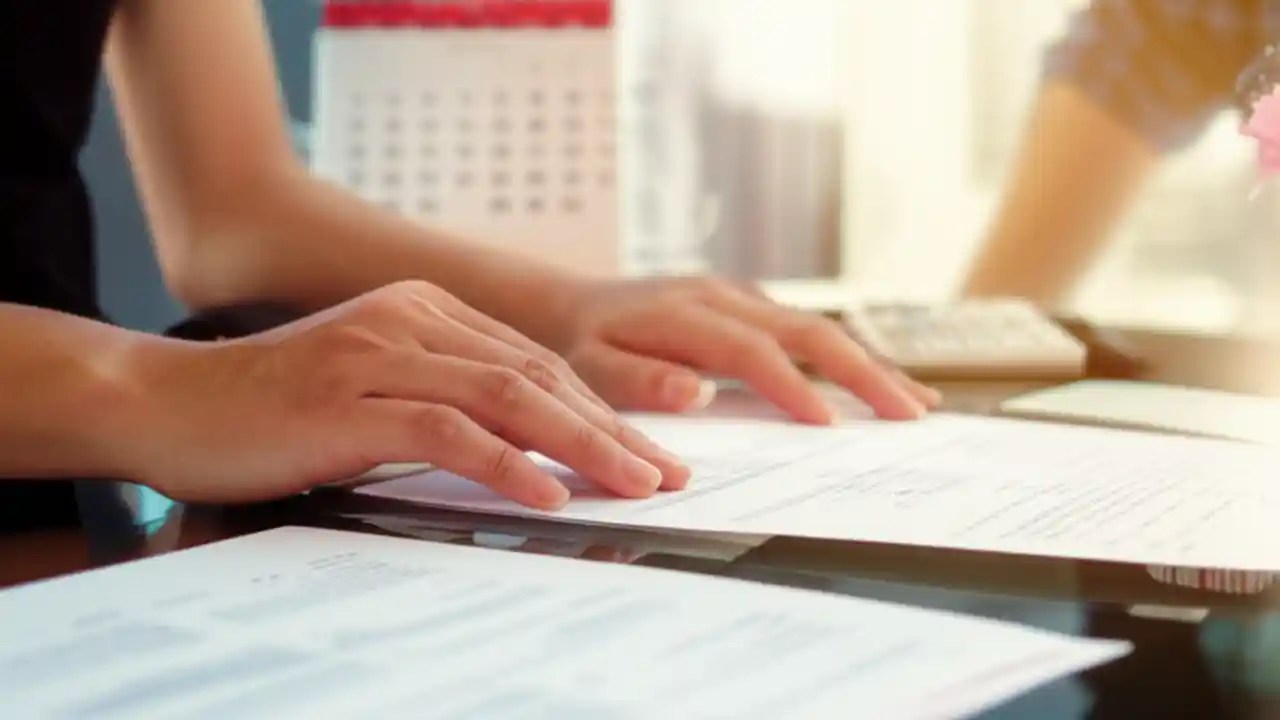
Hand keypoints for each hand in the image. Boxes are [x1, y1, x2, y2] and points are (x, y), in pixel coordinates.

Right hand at [118, 281, 688, 507]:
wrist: (171, 403)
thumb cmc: (276, 409)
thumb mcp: (374, 391)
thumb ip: (442, 400)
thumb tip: (525, 449)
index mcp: (425, 311)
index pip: (536, 363)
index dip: (599, 410)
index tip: (647, 452)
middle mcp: (411, 320)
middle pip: (538, 376)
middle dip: (612, 430)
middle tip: (666, 474)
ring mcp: (379, 352)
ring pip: (507, 396)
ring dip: (581, 445)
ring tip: (634, 485)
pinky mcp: (349, 397)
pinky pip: (446, 428)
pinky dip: (505, 462)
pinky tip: (547, 493)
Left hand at [550, 278, 941, 423]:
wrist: (567, 304)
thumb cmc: (576, 346)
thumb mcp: (587, 368)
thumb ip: (638, 380)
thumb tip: (697, 391)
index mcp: (684, 313)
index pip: (751, 352)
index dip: (791, 387)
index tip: (829, 426)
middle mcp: (721, 296)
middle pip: (805, 331)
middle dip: (861, 373)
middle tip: (908, 415)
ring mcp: (739, 297)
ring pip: (816, 328)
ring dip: (868, 364)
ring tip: (916, 404)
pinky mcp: (747, 305)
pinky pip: (805, 329)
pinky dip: (847, 355)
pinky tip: (879, 380)